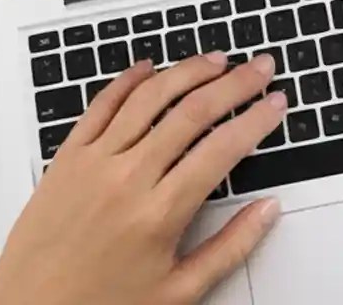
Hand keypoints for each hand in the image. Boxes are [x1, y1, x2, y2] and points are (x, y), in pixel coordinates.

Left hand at [0, 53, 286, 304]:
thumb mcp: (178, 291)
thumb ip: (230, 247)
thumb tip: (267, 212)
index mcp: (160, 214)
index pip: (222, 149)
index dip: (256, 120)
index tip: (275, 104)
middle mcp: (127, 179)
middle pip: (192, 112)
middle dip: (235, 83)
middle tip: (259, 67)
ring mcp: (94, 162)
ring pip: (149, 98)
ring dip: (187, 71)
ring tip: (215, 60)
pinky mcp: (66, 157)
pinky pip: (100, 105)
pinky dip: (127, 81)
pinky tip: (148, 68)